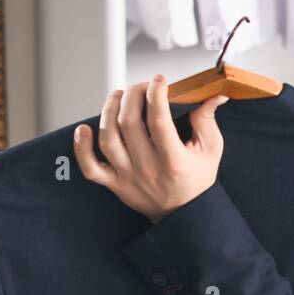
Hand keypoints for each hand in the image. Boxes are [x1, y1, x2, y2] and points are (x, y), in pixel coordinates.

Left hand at [73, 75, 227, 220]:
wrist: (184, 214)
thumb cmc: (197, 179)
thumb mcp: (210, 150)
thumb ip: (206, 120)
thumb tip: (211, 94)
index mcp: (174, 160)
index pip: (159, 120)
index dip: (156, 94)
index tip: (159, 80)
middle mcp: (148, 169)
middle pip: (129, 123)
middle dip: (133, 95)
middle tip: (140, 87)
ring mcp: (128, 177)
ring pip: (108, 139)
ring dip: (108, 111)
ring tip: (117, 96)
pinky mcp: (115, 184)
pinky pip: (90, 168)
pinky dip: (81, 149)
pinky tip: (83, 129)